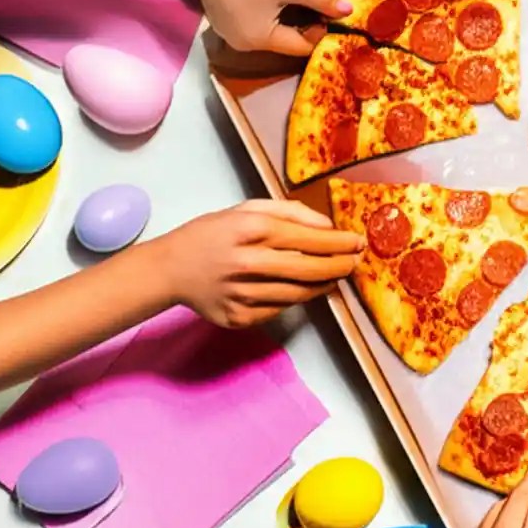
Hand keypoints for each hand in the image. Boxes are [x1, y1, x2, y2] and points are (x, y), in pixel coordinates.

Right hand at [154, 199, 364, 327]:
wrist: (170, 270)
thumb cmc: (212, 234)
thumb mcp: (246, 209)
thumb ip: (290, 212)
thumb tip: (328, 226)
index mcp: (250, 229)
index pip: (309, 238)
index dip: (340, 242)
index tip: (357, 242)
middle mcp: (247, 262)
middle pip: (310, 269)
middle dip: (340, 266)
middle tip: (355, 262)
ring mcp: (243, 294)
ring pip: (300, 293)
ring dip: (324, 285)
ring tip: (334, 275)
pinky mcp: (240, 317)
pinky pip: (281, 308)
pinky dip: (296, 298)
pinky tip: (300, 287)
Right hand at [188, 0, 351, 56]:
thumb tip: (350, 11)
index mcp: (259, 42)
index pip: (300, 47)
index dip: (320, 30)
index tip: (329, 9)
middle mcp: (241, 44)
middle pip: (283, 39)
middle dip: (303, 22)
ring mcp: (226, 30)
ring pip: (268, 28)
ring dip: (286, 14)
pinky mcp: (219, 14)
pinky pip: (252, 18)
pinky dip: (267, 9)